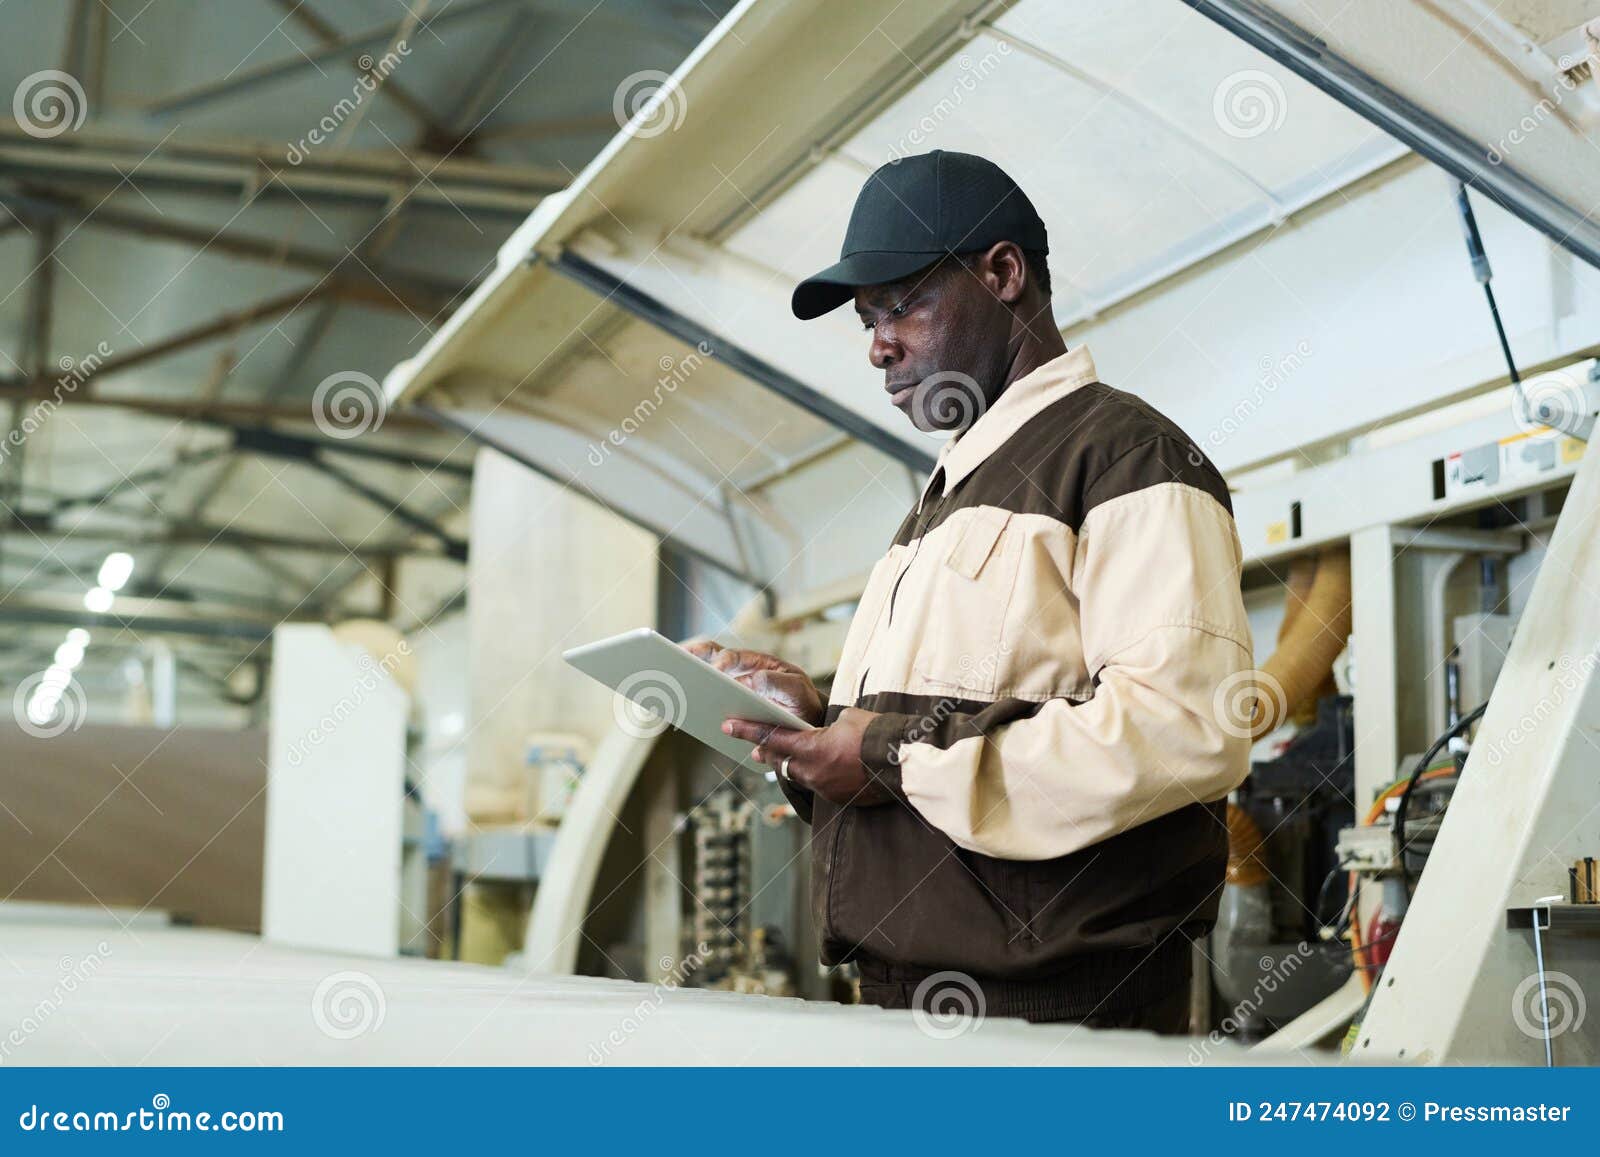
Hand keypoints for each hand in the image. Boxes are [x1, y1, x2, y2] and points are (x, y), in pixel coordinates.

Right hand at [685, 639, 823, 726]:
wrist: (807, 725)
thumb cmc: (803, 703)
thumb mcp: (797, 690)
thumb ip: (776, 683)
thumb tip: (744, 683)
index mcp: (756, 662)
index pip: (730, 656)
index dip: (718, 663)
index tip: (712, 675)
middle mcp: (740, 670)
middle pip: (708, 656)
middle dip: (689, 657)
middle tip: (673, 665)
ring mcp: (732, 688)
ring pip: (704, 678)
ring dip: (686, 681)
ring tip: (668, 691)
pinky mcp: (729, 708)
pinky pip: (708, 704)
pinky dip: (693, 704)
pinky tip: (682, 714)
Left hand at [723, 708, 892, 806]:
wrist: (905, 763)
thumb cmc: (878, 734)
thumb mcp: (848, 718)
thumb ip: (827, 725)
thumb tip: (825, 732)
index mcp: (812, 748)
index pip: (772, 737)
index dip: (748, 730)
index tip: (727, 725)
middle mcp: (814, 772)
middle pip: (781, 761)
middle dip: (768, 752)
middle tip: (754, 747)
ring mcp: (826, 789)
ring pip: (799, 775)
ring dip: (791, 764)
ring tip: (784, 757)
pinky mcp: (840, 798)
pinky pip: (819, 785)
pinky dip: (815, 775)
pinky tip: (821, 768)